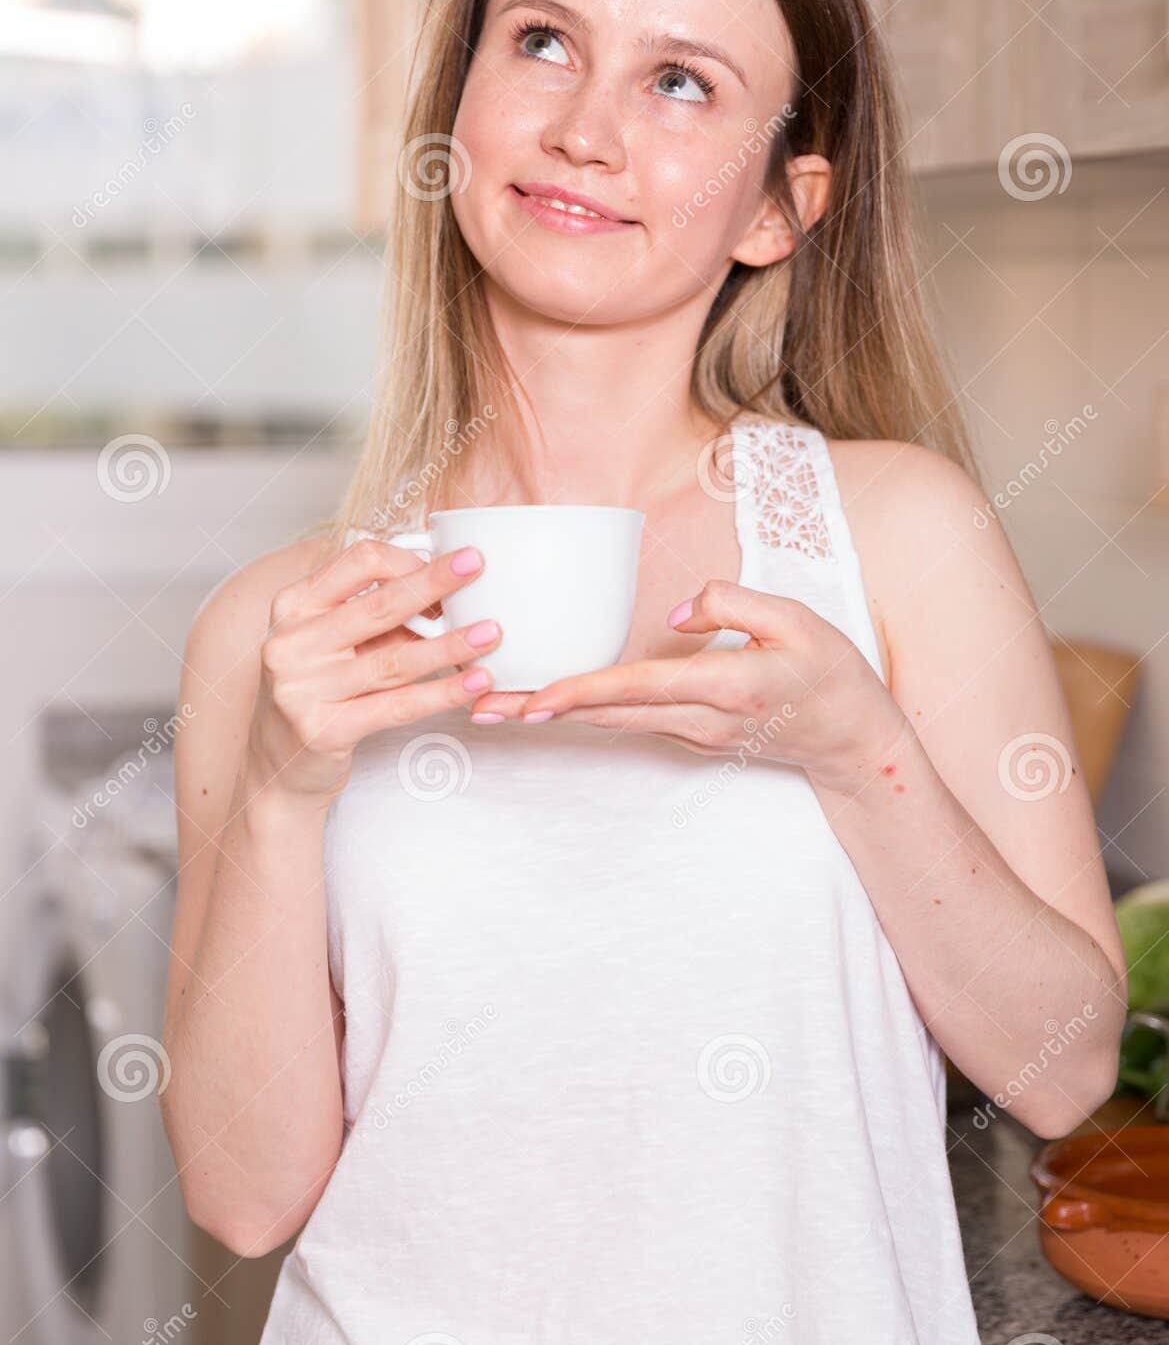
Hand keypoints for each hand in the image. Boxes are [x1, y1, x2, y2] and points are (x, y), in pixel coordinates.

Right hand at [246, 537, 502, 804]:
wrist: (277, 763)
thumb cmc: (316, 689)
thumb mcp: (333, 640)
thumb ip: (377, 614)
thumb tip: (446, 585)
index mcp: (293, 605)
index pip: (358, 562)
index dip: (408, 560)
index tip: (449, 562)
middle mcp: (291, 642)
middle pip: (379, 605)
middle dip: (435, 584)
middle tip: (478, 566)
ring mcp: (302, 688)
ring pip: (394, 660)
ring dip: (451, 645)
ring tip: (492, 633)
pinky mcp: (322, 730)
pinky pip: (397, 706)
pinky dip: (443, 693)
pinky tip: (476, 683)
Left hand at [468, 579, 905, 792]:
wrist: (854, 741)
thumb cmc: (831, 674)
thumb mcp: (797, 620)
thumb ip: (734, 604)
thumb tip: (677, 613)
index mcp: (725, 687)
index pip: (639, 688)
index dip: (581, 693)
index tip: (533, 699)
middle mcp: (702, 719)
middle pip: (607, 715)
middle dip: (541, 711)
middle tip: (478, 705)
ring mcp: (696, 735)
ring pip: (612, 724)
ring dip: (553, 717)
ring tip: (495, 708)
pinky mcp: (693, 737)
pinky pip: (631, 724)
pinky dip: (586, 715)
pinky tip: (550, 706)